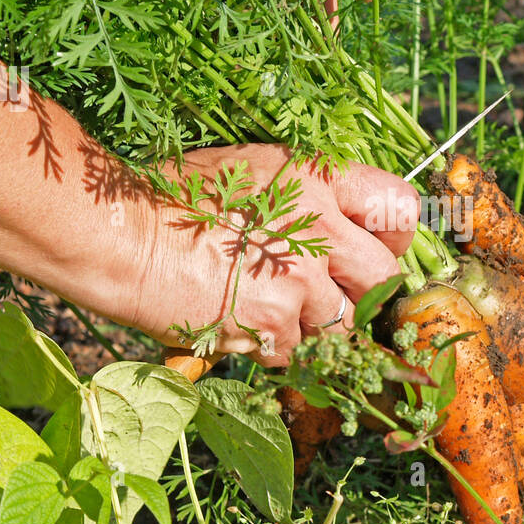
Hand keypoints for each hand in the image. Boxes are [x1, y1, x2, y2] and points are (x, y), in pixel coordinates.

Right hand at [130, 144, 417, 365]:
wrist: (123, 237)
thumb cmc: (175, 199)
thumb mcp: (253, 172)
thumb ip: (308, 197)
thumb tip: (344, 230)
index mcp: (319, 178)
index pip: (399, 209)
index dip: (392, 237)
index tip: (374, 249)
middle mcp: (321, 227)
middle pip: (383, 277)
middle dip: (360, 293)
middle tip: (323, 294)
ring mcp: (302, 280)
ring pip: (341, 324)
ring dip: (312, 326)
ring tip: (264, 305)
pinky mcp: (276, 323)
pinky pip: (297, 351)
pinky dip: (273, 347)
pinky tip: (239, 321)